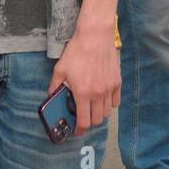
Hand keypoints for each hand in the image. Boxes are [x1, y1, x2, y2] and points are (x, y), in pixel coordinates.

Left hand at [48, 21, 121, 135]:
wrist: (95, 36)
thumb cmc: (77, 51)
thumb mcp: (60, 68)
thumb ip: (55, 86)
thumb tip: (51, 96)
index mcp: (82, 93)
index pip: (84, 121)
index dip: (79, 130)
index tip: (76, 131)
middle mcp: (98, 94)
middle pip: (97, 120)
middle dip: (89, 122)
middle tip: (83, 117)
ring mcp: (109, 88)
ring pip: (107, 112)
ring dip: (99, 114)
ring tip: (92, 107)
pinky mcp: (117, 81)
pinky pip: (115, 101)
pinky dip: (109, 104)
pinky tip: (102, 98)